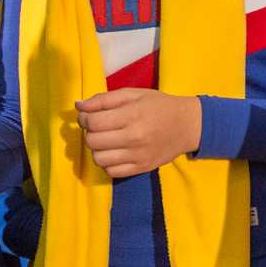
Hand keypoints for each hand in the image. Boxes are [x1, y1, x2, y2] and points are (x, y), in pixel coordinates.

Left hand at [76, 89, 201, 178]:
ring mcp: (138, 156)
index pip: (93, 122)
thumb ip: (104, 99)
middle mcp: (134, 138)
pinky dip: (107, 162)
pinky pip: (111, 171)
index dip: (84, 118)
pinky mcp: (141, 169)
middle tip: (98, 127)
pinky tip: (114, 152)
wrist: (187, 126)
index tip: (88, 115)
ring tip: (106, 140)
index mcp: (132, 115)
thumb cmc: (159, 106)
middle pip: (93, 141)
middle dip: (89, 133)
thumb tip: (78, 106)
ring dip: (97, 149)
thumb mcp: (133, 94)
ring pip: (99, 159)